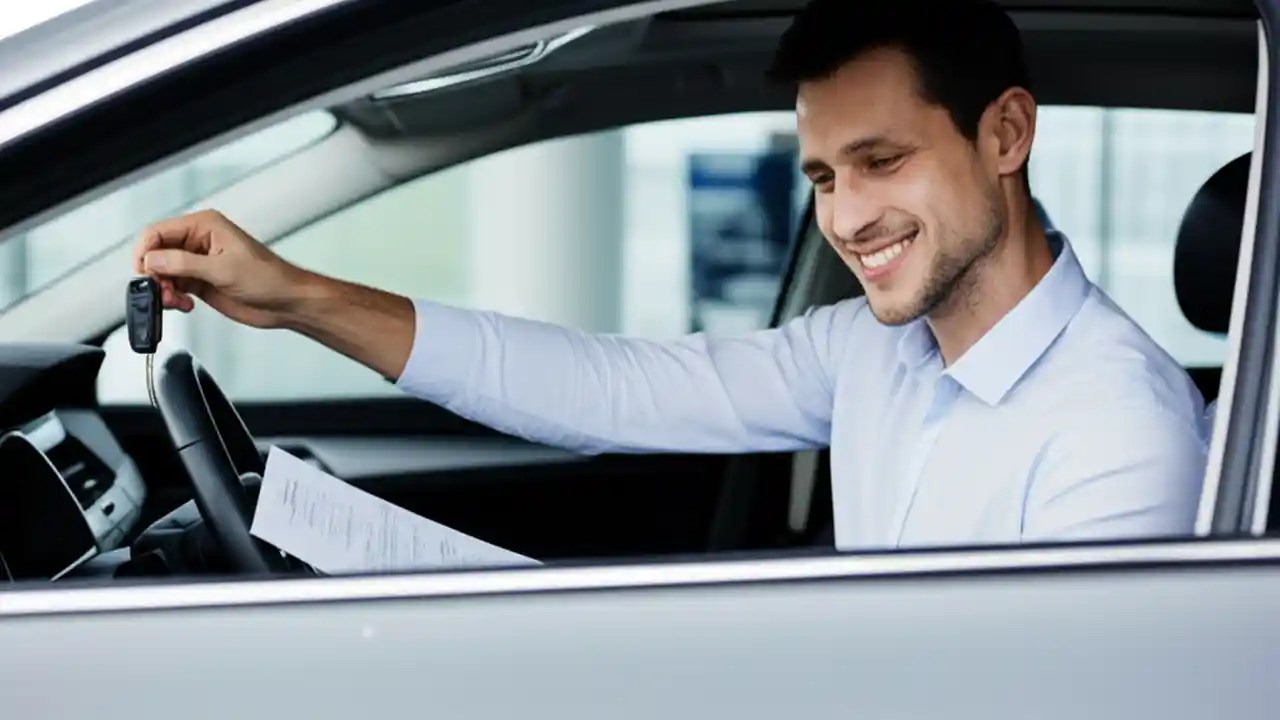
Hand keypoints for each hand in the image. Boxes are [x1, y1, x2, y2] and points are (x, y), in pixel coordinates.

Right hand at [133, 210, 310, 328]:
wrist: (285, 302)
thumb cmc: (268, 277)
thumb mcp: (222, 269)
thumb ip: (183, 263)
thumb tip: (152, 259)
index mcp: (204, 226)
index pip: (158, 232)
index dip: (146, 251)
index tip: (144, 272)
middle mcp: (198, 242)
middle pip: (157, 253)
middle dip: (154, 274)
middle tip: (163, 292)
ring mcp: (198, 263)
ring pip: (162, 273)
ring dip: (162, 289)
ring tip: (175, 301)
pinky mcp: (200, 282)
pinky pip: (173, 287)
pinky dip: (172, 298)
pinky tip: (184, 305)